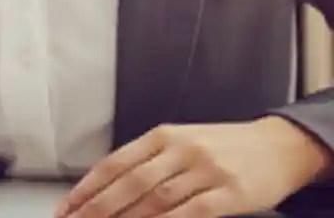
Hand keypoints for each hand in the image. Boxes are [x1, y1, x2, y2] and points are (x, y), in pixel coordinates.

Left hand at [56, 118, 332, 217]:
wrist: (278, 146)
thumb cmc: (224, 147)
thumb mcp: (181, 141)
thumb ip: (147, 161)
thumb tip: (105, 188)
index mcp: (162, 135)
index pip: (114, 163)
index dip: (86, 189)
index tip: (66, 209)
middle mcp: (180, 150)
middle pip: (129, 183)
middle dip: (98, 208)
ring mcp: (206, 171)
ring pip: (156, 199)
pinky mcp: (230, 193)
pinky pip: (192, 212)